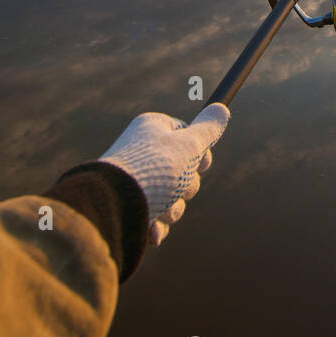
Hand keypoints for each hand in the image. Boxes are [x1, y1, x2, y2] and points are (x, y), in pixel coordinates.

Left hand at [96, 103, 229, 244]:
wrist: (114, 208)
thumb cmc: (153, 170)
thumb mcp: (188, 146)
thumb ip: (207, 130)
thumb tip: (221, 109)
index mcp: (152, 129)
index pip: (186, 134)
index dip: (199, 151)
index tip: (200, 162)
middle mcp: (143, 153)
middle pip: (184, 170)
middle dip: (185, 186)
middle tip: (175, 185)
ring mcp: (136, 182)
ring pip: (172, 197)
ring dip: (171, 208)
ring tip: (158, 208)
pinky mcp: (130, 208)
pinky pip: (156, 216)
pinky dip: (157, 224)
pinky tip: (151, 227)